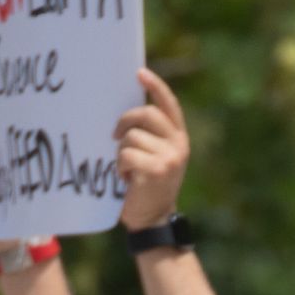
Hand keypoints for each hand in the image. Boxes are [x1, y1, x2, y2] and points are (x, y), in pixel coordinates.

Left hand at [114, 68, 188, 229]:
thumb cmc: (148, 187)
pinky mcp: (155, 170)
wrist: (154, 220)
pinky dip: (120, 167)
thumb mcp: (157, 157)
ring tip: (126, 169)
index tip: (139, 73)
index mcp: (180, 138)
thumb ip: (151, 136)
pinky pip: (126, 155)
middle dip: (125, 122)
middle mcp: (178, 146)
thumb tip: (127, 114)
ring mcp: (169, 158)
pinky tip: (126, 180)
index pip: (169, 105)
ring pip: (131, 137)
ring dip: (121, 152)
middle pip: (145, 114)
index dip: (155, 86)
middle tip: (114, 135)